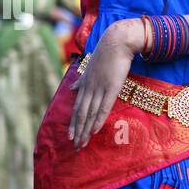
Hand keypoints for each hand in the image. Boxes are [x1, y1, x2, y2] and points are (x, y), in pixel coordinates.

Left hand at [68, 19, 141, 149]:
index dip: (73, 122)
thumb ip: (81, 80)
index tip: (70, 135)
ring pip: (90, 113)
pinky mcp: (112, 88)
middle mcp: (89, 88)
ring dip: (86, 129)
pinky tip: (95, 130)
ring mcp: (100, 88)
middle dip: (78, 131)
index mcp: (84, 84)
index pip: (77, 107)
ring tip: (83, 143)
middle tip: (75, 146)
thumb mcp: (89, 68)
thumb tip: (72, 88)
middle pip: (81, 113)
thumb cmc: (106, 54)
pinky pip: (104, 107)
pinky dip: (98, 120)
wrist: (117, 42)